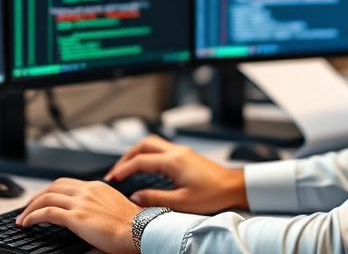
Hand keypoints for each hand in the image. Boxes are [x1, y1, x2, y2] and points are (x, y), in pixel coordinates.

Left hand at [16, 178, 141, 253]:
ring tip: (22, 218)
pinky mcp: (76, 217)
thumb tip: (92, 213)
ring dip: (30, 208)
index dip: (50, 190)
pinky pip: (47, 213)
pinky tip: (27, 223)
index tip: (42, 198)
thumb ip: (100, 205)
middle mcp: (86, 190)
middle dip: (36, 197)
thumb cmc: (133, 225)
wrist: (140, 230)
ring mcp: (80, 202)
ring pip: (46, 198)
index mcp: (96, 187)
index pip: (66, 183)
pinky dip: (33, 217)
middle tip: (27, 207)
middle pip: (52, 187)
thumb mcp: (115, 207)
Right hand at [104, 135, 248, 213]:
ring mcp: (182, 152)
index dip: (123, 170)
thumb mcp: (182, 202)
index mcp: (173, 161)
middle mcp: (176, 152)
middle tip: (115, 171)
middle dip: (126, 157)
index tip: (112, 179)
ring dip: (137, 153)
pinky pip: (161, 149)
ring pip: (152, 143)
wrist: (235, 187)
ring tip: (126, 167)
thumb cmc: (214, 194)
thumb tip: (135, 196)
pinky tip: (146, 166)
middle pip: (143, 145)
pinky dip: (148, 155)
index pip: (140, 161)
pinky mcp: (186, 155)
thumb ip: (156, 199)